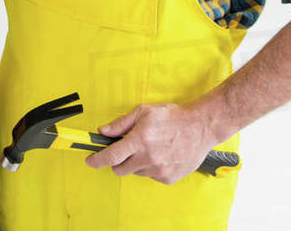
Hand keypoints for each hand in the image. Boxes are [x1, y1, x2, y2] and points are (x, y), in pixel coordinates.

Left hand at [84, 103, 217, 184]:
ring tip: (150, 148)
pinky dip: (151, 167)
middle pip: (120, 169)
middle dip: (117, 161)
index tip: (90, 161)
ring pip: (136, 172)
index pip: (111, 156)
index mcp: (139, 140)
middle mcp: (148, 158)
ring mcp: (159, 170)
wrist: (201, 127)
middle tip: (125, 150)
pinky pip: (151, 176)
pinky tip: (161, 155)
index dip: (97, 161)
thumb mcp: (144, 112)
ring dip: (136, 163)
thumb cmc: (172, 117)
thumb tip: (103, 131)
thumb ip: (121, 124)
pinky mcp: (168, 178)